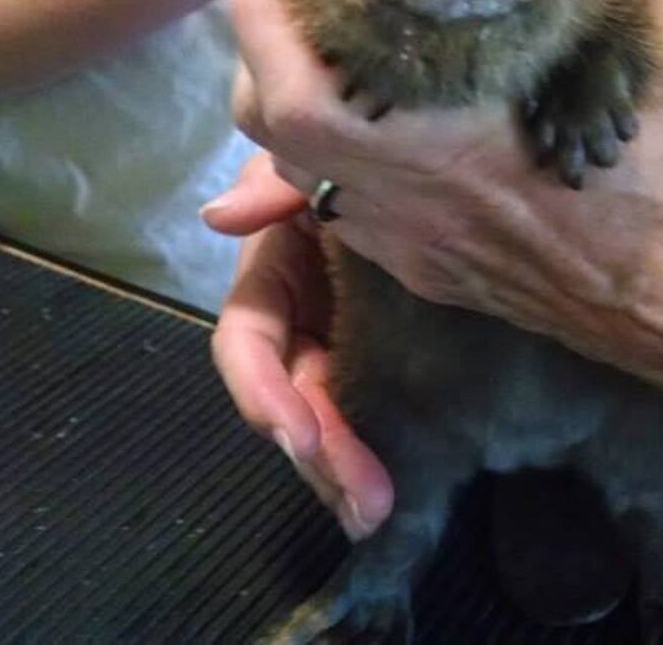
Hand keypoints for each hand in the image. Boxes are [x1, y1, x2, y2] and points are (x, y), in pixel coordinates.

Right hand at [203, 154, 392, 539]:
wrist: (445, 153)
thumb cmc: (367, 148)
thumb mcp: (316, 158)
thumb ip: (273, 185)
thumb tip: (217, 217)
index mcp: (275, 268)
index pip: (249, 339)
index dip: (262, 390)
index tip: (296, 437)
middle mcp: (300, 313)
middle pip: (290, 398)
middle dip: (318, 452)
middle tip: (363, 501)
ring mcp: (341, 338)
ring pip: (326, 416)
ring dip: (342, 468)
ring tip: (374, 513)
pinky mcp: (385, 355)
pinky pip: (367, 410)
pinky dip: (369, 450)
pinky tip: (388, 491)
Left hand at [227, 0, 662, 415]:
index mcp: (454, 144)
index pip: (297, 78)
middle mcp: (410, 201)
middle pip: (267, 121)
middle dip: (259, 37)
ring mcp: (412, 246)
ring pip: (294, 171)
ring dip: (287, 95)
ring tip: (324, 26)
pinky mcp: (428, 272)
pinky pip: (339, 208)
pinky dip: (326, 150)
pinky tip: (372, 106)